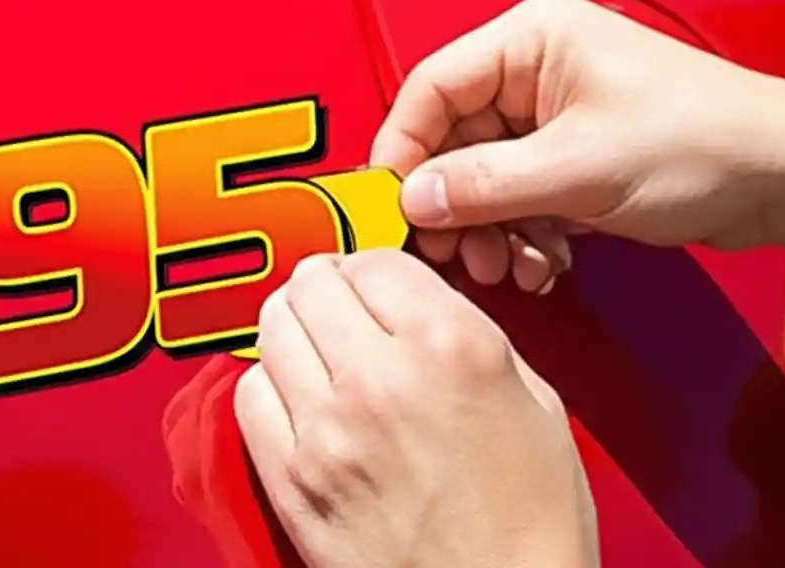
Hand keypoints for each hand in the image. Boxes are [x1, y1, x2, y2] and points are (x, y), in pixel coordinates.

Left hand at [234, 249, 597, 567]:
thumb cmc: (530, 524)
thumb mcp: (535, 402)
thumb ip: (468, 335)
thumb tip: (414, 305)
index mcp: (452, 346)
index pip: (373, 260)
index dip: (374, 269)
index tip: (376, 285)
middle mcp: (380, 376)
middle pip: (310, 284)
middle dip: (326, 289)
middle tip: (340, 309)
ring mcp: (326, 429)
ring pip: (271, 329)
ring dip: (294, 330)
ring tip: (319, 351)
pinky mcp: (291, 479)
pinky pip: (249, 395)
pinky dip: (269, 384)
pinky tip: (299, 400)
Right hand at [370, 0, 784, 288]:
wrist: (780, 177)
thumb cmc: (704, 140)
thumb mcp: (576, 167)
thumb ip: (483, 184)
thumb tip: (414, 198)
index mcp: (530, 40)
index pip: (431, 88)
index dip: (402, 149)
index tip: (389, 203)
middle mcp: (534, 73)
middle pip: (453, 141)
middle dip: (453, 205)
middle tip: (453, 251)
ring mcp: (552, 117)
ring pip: (483, 178)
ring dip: (488, 229)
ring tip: (506, 265)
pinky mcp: (570, 157)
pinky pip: (517, 198)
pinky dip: (521, 235)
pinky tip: (542, 262)